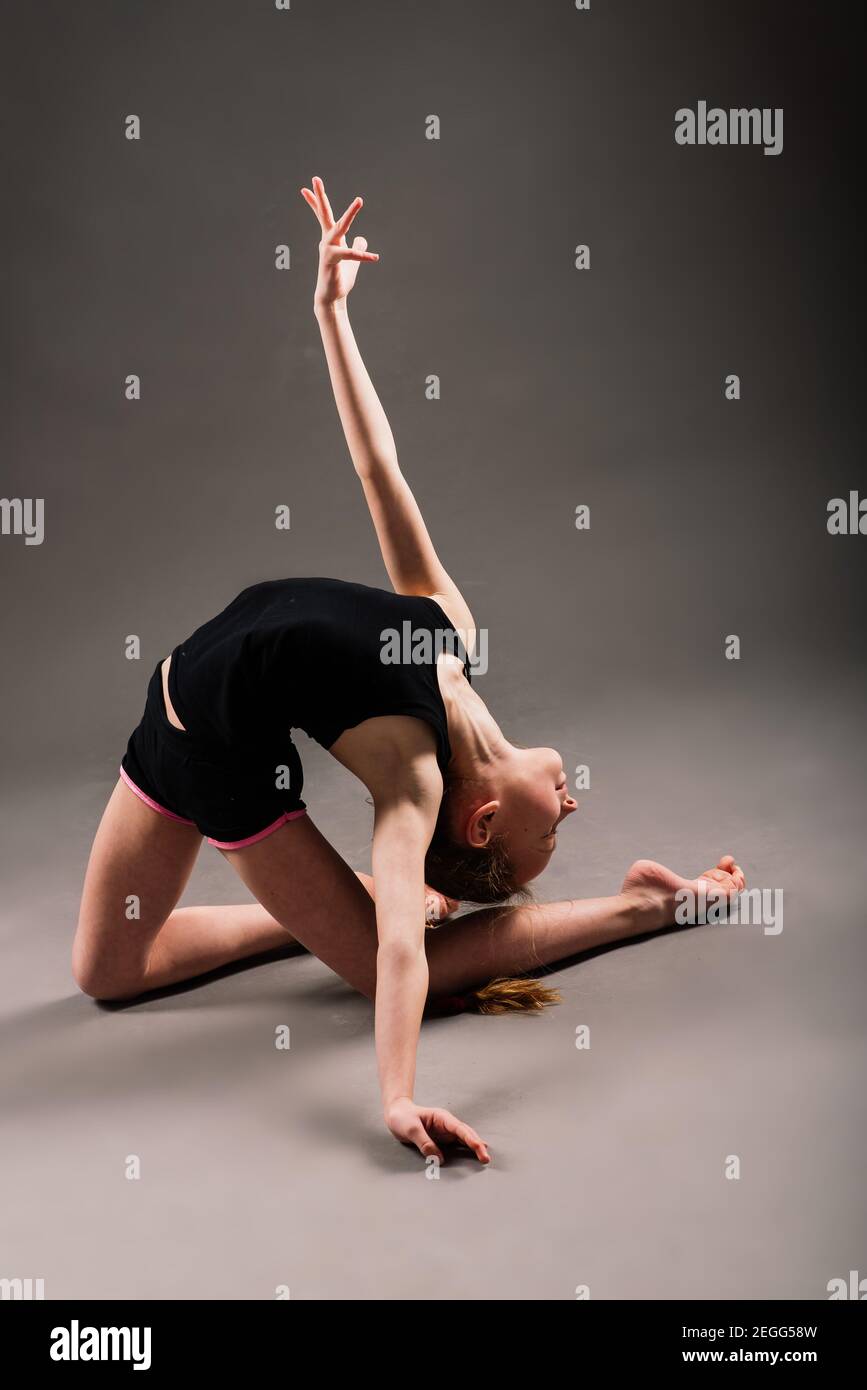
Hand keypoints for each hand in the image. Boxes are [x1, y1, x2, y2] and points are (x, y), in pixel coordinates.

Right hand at [300, 175, 378, 309]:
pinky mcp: (332, 261)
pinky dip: (362, 256)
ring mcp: (327, 250)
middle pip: (324, 214)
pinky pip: (349, 254)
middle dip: (320, 196)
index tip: (307, 186)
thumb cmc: (339, 280)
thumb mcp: (352, 262)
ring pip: (339, 227)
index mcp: (331, 239)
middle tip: (315, 178)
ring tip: (359, 200)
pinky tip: (375, 258)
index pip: (323, 216)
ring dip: (350, 214)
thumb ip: (357, 247)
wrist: (332, 299)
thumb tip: (362, 238)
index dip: (316, 201)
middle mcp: (327, 241)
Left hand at [385, 1097, 490, 1164]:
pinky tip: (475, 1155)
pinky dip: (466, 1150)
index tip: (480, 1148)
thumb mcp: (411, 1129)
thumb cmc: (402, 1118)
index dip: (471, 1139)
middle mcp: (447, 1124)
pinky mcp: (442, 1139)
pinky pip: (457, 1145)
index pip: (460, 1129)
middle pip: (466, 1134)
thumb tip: (438, 1159)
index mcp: (441, 1118)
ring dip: (474, 1148)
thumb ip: (425, 1143)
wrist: (396, 1114)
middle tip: (486, 1159)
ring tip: (485, 1159)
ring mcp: (445, 1132)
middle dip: (477, 1145)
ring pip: (464, 1140)